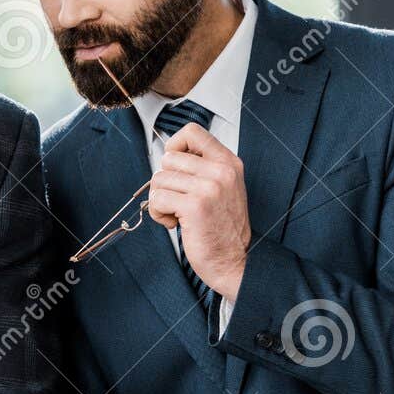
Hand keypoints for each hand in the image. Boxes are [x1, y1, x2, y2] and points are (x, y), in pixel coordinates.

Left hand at [146, 123, 252, 299]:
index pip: (192, 132)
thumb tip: (168, 154)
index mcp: (228, 162)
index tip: (174, 166)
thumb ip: (202, 167)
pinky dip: (158, 214)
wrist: (235, 261)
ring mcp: (209, 188)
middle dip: (165, 181)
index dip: (174, 145)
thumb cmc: (222, 227)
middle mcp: (222, 171)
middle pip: (169, 158)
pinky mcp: (195, 206)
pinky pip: (158, 199)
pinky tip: (174, 224)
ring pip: (159, 179)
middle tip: (177, 200)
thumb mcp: (222, 187)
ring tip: (177, 214)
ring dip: (160, 200)